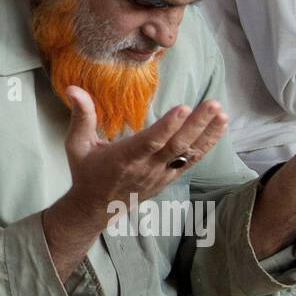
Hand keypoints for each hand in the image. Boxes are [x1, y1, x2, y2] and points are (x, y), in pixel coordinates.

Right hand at [60, 86, 228, 222]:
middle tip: (213, 104)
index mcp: (124, 158)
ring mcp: (161, 174)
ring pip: (188, 153)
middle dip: (196, 125)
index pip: (150, 142)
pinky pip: (191, 161)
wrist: (96, 208)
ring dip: (207, 134)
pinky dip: (206, 145)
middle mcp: (146, 168)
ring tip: (222, 114)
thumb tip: (73, 88)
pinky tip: (219, 128)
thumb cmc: (86, 172)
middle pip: (176, 145)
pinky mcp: (169, 177)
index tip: (184, 107)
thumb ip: (80, 116)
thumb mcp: (77, 145)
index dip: (168, 126)